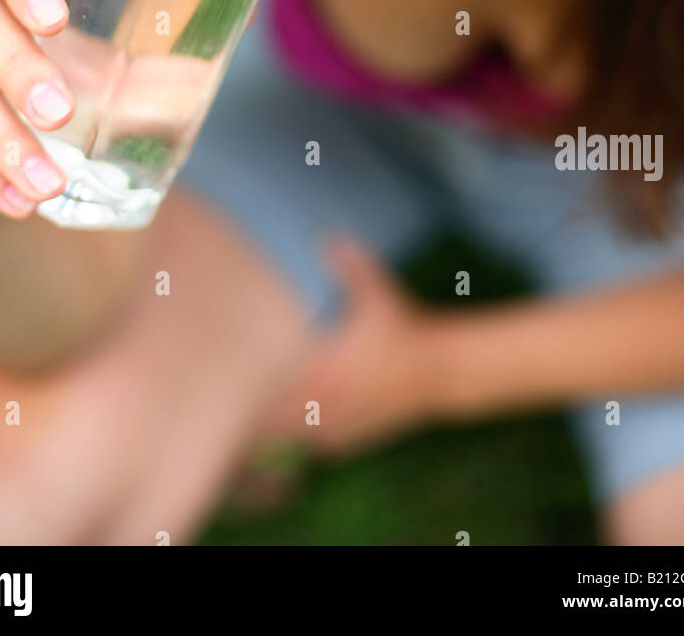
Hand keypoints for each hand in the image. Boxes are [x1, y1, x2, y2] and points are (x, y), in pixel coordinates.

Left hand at [257, 235, 438, 456]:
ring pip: (301, 438)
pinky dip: (311, 439)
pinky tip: (306, 426)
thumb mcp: (377, 291)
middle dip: (264, 411)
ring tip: (269, 414)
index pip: (279, 389)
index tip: (242, 376)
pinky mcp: (361, 434)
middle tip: (248, 395)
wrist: (441, 367)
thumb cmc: (405, 326)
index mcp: (329, 369)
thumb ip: (349, 264)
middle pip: (282, 420)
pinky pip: (326, 446)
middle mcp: (333, 400)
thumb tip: (326, 236)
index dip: (256, 388)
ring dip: (285, 428)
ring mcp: (347, 421)